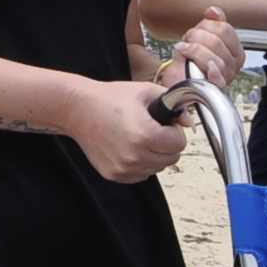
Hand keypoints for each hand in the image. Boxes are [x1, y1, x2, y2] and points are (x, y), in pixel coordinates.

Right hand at [70, 79, 195, 181]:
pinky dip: (141, 163)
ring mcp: (123, 168)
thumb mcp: (145, 92)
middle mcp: (134, 156)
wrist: (78, 109)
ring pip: (157, 168)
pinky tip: (129, 147)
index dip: (175, 131)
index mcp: (144, 135)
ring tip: (139, 137)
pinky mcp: (114, 175)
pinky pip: (141, 175)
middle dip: (167, 144)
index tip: (164, 124)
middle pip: (172, 159)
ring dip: (155, 155)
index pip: (179, 144)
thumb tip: (188, 122)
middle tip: (154, 130)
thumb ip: (173, 105)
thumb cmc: (109, 99)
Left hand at [155, 7, 242, 93]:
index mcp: (235, 49)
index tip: (193, 32)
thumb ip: (211, 22)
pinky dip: (211, 71)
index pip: (225, 28)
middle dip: (196, 37)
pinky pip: (217, 78)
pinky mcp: (216, 88)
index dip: (205, 26)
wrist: (179, 79)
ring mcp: (226, 76)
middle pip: (217, 40)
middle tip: (186, 42)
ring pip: (212, 56)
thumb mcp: (201, 36)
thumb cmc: (192, 59)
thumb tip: (212, 11)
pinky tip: (203, 67)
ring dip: (193, 50)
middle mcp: (234, 63)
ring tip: (185, 51)